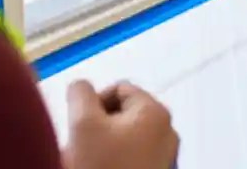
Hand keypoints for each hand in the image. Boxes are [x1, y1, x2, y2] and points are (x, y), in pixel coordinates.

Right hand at [62, 80, 178, 168]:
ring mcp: (164, 158)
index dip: (93, 103)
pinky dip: (112, 163)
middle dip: (96, 128)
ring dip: (101, 148)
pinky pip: (130, 160)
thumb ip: (80, 93)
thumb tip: (80, 86)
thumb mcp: (83, 124)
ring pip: (123, 140)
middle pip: (122, 116)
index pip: (119, 89)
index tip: (79, 126)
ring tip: (88, 164)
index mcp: (155, 112)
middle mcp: (167, 132)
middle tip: (80, 147)